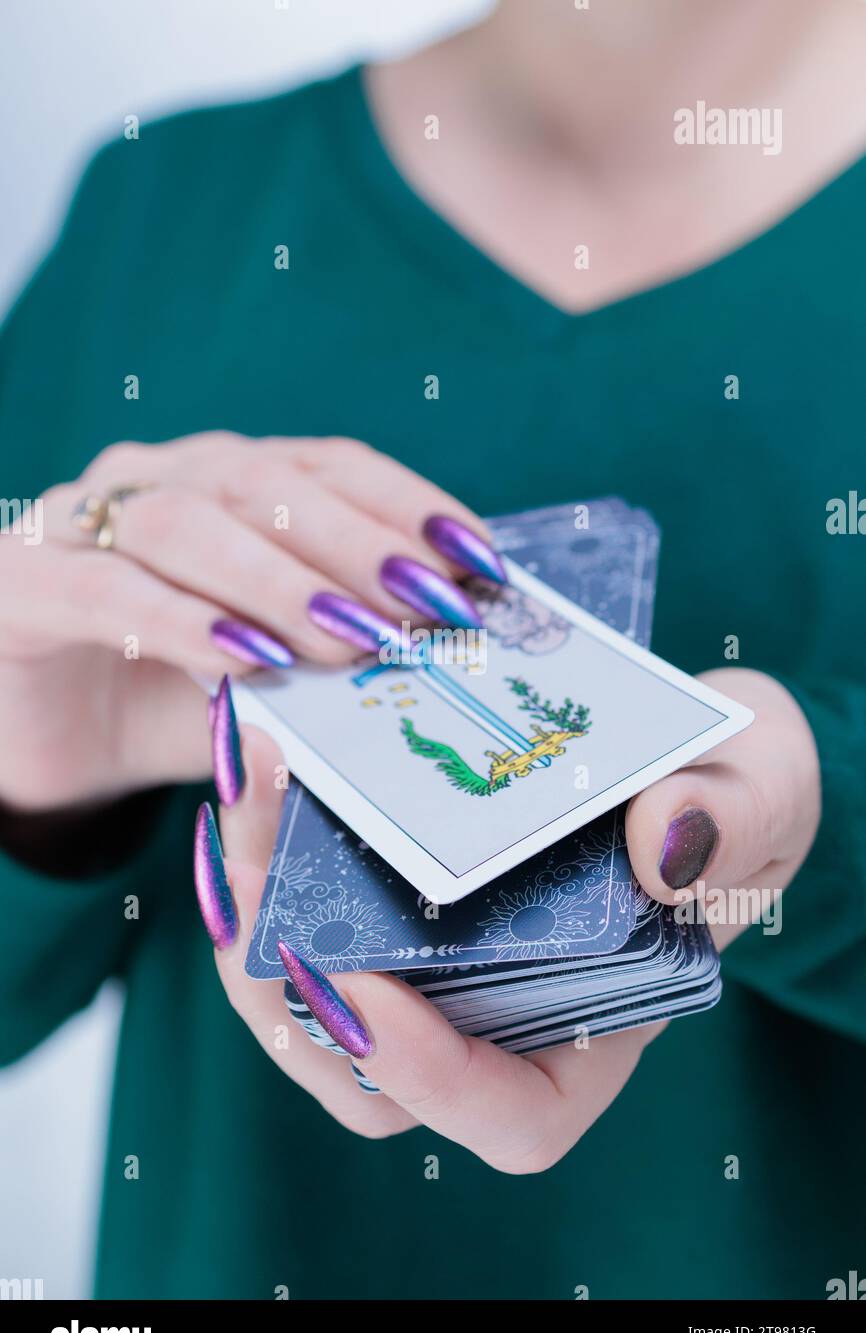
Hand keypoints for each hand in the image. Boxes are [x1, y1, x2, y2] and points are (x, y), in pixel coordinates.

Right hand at [0, 433, 496, 810]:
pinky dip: (183, 623)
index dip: (406, 504)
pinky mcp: (23, 584)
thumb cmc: (164, 698)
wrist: (38, 738)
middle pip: (263, 482)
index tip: (478, 559)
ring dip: (280, 579)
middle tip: (428, 603)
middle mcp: (154, 478)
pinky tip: (247, 661)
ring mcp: (80, 521)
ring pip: (187, 521)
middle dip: (358, 542)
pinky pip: (108, 591)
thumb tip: (430, 676)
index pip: (326, 466)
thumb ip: (330, 672)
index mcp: (223, 480)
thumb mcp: (267, 684)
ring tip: (353, 637)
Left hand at [203, 667, 819, 1171]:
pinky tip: (258, 761)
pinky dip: (267, 847)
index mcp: (593, 1032)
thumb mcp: (761, 791)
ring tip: (242, 791)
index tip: (366, 988)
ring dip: (254, 903)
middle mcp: (498, 1015)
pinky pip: (304, 904)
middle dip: (289, 980)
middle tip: (250, 860)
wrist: (685, 738)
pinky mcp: (391, 891)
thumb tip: (663, 846)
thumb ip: (732, 822)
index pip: (508, 1114)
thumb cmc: (736, 786)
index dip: (428, 1079)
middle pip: (367, 1067)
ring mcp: (435, 959)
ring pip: (309, 987)